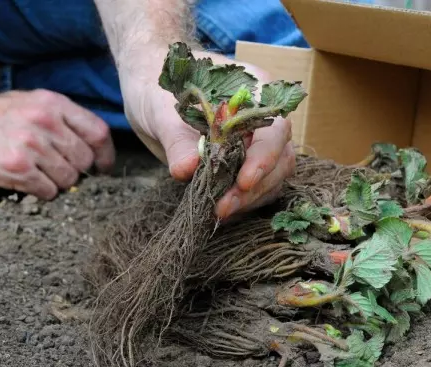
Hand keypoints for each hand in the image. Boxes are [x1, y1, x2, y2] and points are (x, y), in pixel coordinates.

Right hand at [0, 89, 113, 199]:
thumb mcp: (30, 103)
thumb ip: (62, 119)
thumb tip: (92, 148)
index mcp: (52, 103)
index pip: (98, 132)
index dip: (106, 154)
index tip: (103, 167)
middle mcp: (45, 122)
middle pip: (84, 160)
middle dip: (76, 171)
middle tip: (58, 170)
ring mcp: (31, 145)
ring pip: (68, 179)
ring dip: (57, 183)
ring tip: (37, 173)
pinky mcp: (17, 168)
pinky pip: (48, 191)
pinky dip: (41, 192)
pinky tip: (26, 181)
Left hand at [119, 47, 295, 218]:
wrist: (150, 93)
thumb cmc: (159, 90)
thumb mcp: (162, 112)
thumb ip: (177, 140)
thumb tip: (188, 170)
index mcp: (255, 91)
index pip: (274, 128)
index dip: (264, 157)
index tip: (243, 182)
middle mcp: (264, 118)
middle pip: (280, 158)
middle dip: (254, 187)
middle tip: (223, 207)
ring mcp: (259, 142)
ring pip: (273, 177)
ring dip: (250, 199)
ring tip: (219, 212)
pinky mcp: (246, 164)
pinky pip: (258, 188)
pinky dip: (243, 202)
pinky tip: (222, 211)